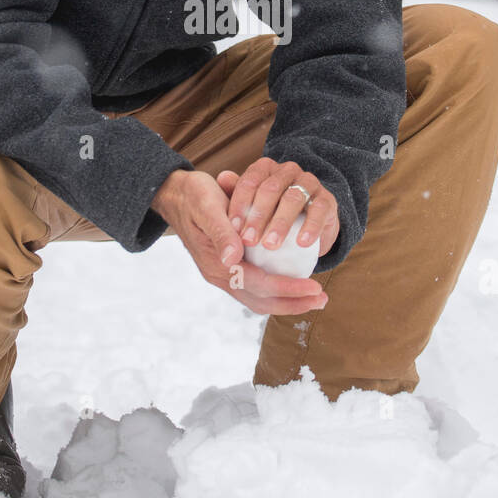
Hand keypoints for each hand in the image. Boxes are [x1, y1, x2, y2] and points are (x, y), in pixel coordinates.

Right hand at [150, 169, 327, 315]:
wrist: (175, 194)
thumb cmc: (194, 195)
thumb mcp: (207, 206)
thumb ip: (221, 232)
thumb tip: (233, 258)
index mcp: (216, 263)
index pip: (259, 285)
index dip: (288, 288)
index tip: (314, 286)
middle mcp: (220, 275)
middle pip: (261, 300)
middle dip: (294, 303)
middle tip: (322, 298)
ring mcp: (223, 274)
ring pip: (259, 299)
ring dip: (287, 301)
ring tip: (313, 298)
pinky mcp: (227, 269)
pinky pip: (255, 289)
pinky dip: (276, 291)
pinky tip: (293, 283)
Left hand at [216, 159, 339, 257]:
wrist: (308, 226)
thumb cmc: (272, 215)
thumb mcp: (252, 206)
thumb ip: (236, 193)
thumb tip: (222, 178)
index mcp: (266, 169)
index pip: (250, 181)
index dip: (240, 205)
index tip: (232, 230)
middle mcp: (288, 171)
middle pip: (270, 189)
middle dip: (257, 216)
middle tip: (248, 241)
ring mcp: (309, 183)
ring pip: (293, 198)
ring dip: (280, 223)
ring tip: (270, 245)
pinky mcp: (327, 200)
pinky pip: (319, 210)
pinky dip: (310, 227)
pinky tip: (301, 243)